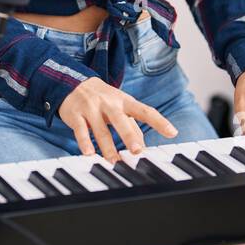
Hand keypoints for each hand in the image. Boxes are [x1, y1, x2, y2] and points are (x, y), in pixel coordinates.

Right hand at [59, 77, 177, 163]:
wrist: (72, 83)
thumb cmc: (103, 99)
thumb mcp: (120, 107)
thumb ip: (132, 126)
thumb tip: (144, 148)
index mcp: (124, 101)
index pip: (145, 111)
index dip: (159, 121)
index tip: (172, 132)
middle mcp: (109, 103)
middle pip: (121, 120)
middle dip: (129, 136)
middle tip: (137, 151)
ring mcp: (91, 108)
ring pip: (101, 129)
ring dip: (107, 147)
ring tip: (114, 161)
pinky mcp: (75, 115)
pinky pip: (80, 130)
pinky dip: (84, 142)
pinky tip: (89, 153)